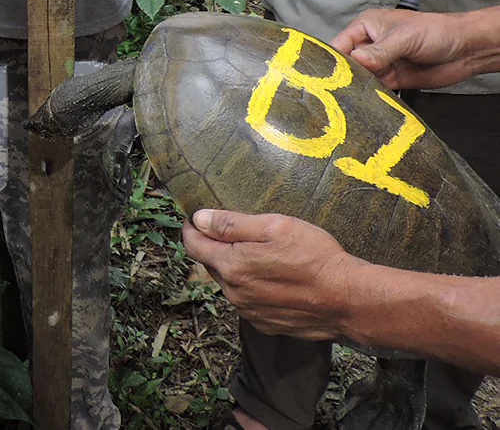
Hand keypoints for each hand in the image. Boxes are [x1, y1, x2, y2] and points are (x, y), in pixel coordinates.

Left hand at [183, 210, 358, 340]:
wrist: (348, 300)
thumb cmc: (315, 258)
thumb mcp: (274, 227)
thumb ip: (232, 224)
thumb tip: (199, 219)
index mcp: (232, 266)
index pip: (193, 246)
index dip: (192, 229)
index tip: (196, 219)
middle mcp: (234, 293)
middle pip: (211, 264)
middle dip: (216, 247)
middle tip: (234, 232)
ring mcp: (249, 311)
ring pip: (229, 283)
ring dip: (235, 268)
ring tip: (259, 254)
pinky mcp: (265, 323)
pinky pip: (247, 300)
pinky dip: (251, 287)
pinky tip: (273, 277)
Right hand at [331, 8, 476, 89]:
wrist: (467, 50)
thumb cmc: (437, 32)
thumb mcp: (404, 38)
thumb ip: (379, 52)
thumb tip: (355, 59)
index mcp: (366, 27)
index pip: (340, 44)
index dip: (332, 60)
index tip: (324, 77)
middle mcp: (369, 45)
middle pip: (346, 63)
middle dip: (342, 76)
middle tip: (334, 93)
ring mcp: (380, 63)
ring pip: (359, 78)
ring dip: (356, 88)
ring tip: (347, 101)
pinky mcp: (391, 79)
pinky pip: (374, 89)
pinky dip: (370, 96)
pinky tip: (365, 103)